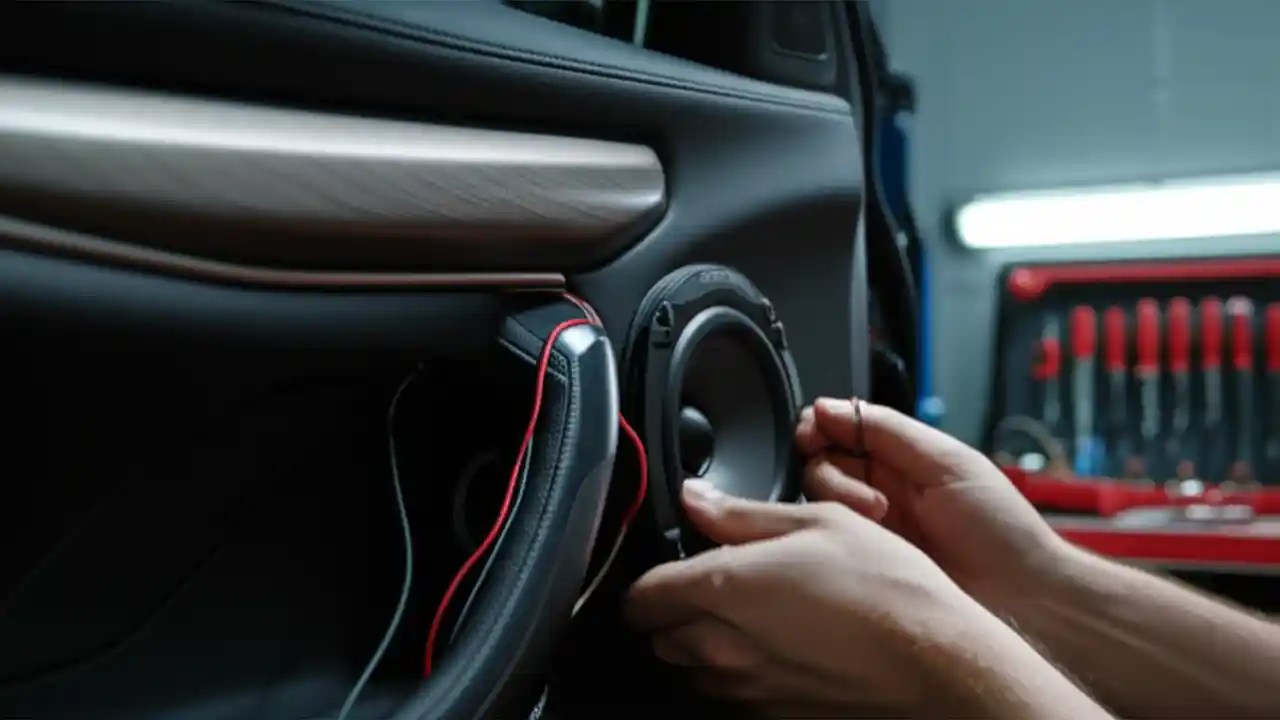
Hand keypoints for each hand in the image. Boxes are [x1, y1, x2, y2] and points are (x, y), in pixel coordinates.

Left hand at [625, 480, 1041, 717]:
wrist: (941, 669)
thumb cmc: (890, 591)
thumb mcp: (820, 522)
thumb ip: (743, 514)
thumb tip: (697, 499)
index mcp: (723, 590)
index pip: (641, 596)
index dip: (652, 579)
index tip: (674, 568)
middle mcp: (723, 649)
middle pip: (662, 635)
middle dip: (679, 612)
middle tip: (725, 587)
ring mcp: (746, 692)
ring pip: (694, 670)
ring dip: (709, 646)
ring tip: (763, 619)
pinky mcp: (771, 718)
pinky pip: (733, 696)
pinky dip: (744, 675)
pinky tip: (787, 652)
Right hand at [795, 398, 1069, 603]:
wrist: (1022, 599)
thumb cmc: (997, 526)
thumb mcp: (946, 462)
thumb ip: (886, 430)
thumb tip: (824, 406)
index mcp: (900, 457)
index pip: (840, 429)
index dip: (819, 426)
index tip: (813, 433)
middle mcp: (877, 487)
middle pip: (821, 463)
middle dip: (832, 472)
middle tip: (871, 498)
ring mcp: (866, 527)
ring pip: (818, 499)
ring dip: (840, 499)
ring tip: (879, 518)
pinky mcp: (860, 562)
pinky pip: (826, 536)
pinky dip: (834, 529)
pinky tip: (864, 537)